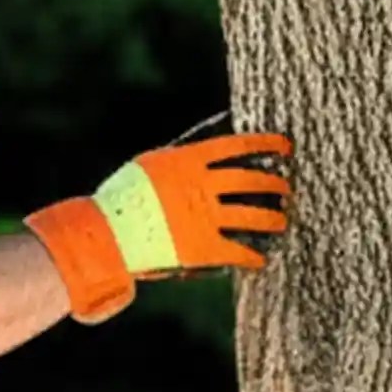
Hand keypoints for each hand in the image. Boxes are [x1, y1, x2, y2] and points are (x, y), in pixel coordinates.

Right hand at [25, 112, 292, 324]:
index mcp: (189, 160)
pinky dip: (253, 256)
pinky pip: (239, 252)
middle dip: (275, 184)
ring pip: (254, 216)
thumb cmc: (122, 195)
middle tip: (285, 188)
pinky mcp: (203, 248)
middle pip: (253, 181)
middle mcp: (203, 186)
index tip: (284, 146)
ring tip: (280, 221)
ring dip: (272, 219)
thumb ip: (183, 150)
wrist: (106, 233)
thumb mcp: (151, 162)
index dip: (266, 144)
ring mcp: (206, 218)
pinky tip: (260, 259)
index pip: (239, 146)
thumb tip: (213, 132)